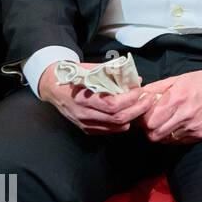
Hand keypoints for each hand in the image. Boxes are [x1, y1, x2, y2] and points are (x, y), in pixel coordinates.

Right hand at [38, 61, 156, 134]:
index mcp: (83, 98)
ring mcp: (85, 124)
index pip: (113, 105)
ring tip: (142, 106)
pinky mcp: (86, 129)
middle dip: (138, 109)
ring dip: (133, 117)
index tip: (140, 91)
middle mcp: (83, 114)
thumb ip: (113, 74)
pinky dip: (123, 123)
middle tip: (149, 99)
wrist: (53, 87)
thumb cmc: (74, 75)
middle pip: (118, 118)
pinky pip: (110, 131)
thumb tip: (136, 79)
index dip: (130, 99)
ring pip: (116, 127)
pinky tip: (129, 114)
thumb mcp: (91, 69)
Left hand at [137, 68, 201, 142]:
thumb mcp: (177, 79)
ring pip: (166, 139)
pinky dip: (174, 135)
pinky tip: (178, 125)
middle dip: (149, 129)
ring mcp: (195, 126)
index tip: (144, 115)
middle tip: (151, 121)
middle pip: (155, 134)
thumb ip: (155, 89)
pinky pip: (179, 141)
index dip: (143, 120)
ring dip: (162, 133)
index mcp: (177, 98)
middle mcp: (186, 114)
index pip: (150, 121)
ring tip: (166, 122)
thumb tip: (136, 95)